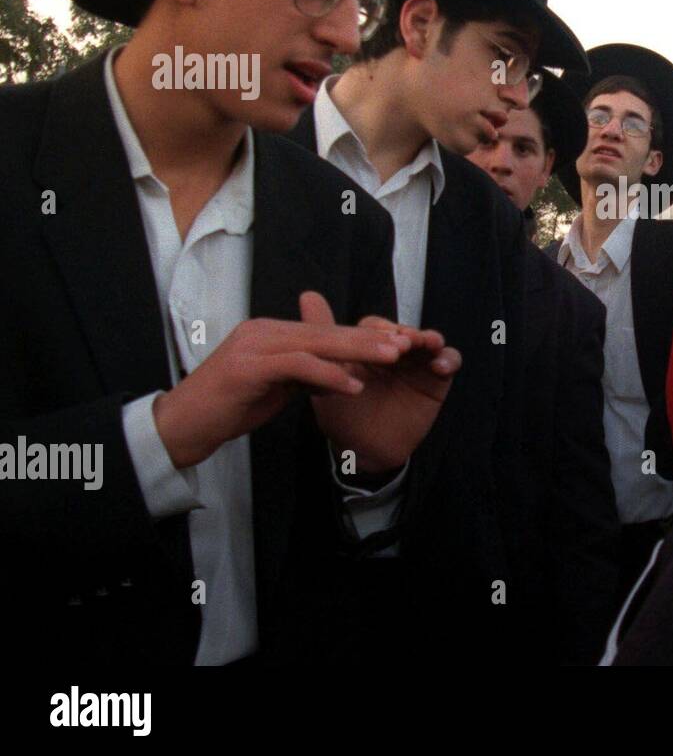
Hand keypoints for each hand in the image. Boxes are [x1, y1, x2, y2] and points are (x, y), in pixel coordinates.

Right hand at [152, 302, 414, 469]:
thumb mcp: (274, 388)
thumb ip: (303, 375)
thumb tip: (336, 371)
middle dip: (368, 338)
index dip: (360, 338)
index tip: (394, 344)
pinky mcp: (248, 367)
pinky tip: (353, 384)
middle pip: (326, 332)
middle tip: (405, 342)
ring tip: (391, 358)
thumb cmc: (228, 409)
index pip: (324, 332)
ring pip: (316, 343)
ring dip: (357, 351)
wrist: (182, 426)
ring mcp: (254, 345)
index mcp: (270, 333)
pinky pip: (298, 365)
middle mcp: (263, 331)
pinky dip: (328, 374)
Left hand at [302, 293, 461, 474]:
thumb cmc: (342, 415)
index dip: (381, 329)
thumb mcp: (327, 373)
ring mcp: (417, 365)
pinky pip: (450, 361)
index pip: (378, 328)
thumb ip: (322, 335)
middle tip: (404, 342)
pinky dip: (448, 358)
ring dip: (429, 339)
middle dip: (406, 333)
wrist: (362, 452)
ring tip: (425, 345)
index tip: (382, 337)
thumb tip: (308, 295)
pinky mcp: (436, 380)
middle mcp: (395, 352)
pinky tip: (440, 365)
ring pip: (430, 340)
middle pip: (406, 331)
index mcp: (370, 348)